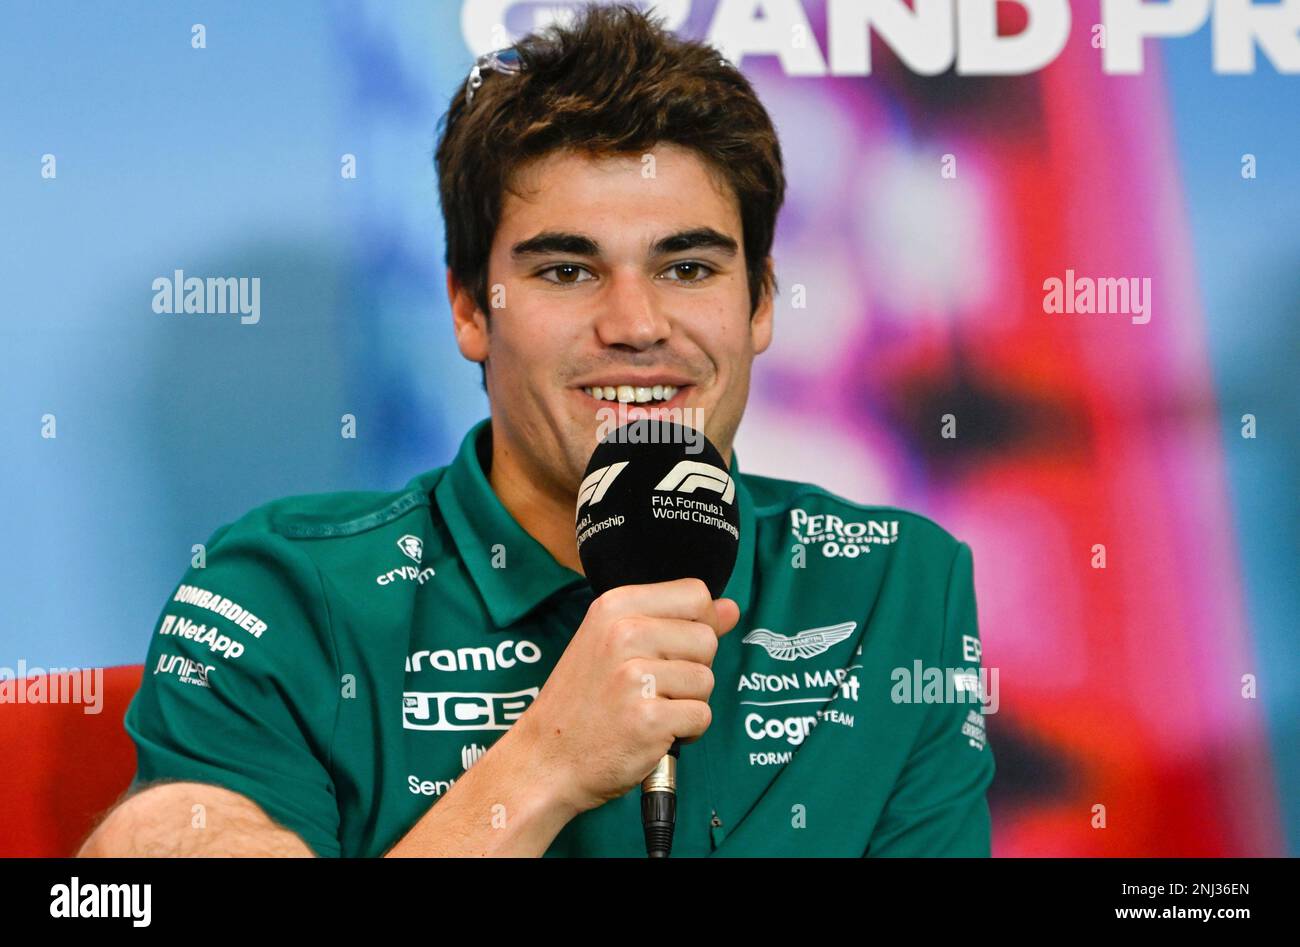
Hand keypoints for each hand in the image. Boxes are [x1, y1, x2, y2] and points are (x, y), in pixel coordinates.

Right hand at [516, 577, 738, 814]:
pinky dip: (687, 731)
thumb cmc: (582, 701)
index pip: (695, 593)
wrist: (546, 758)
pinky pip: (702, 716)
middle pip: (707, 639)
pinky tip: (654, 731)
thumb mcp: (613, 642)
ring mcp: (635, 677)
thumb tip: (731, 608)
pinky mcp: (648, 719)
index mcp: (615, 606)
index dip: (701, 622)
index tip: (677, 647)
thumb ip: (674, 620)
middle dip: (693, 668)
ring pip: (707, 680)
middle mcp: (624, 634)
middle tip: (653, 687)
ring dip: (688, 702)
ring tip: (649, 709)